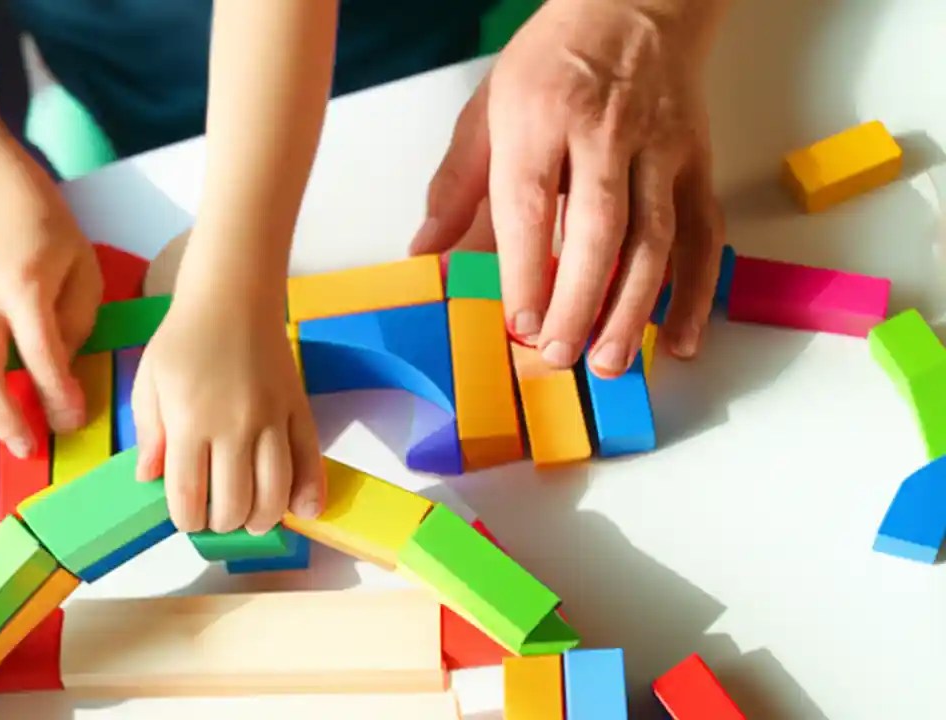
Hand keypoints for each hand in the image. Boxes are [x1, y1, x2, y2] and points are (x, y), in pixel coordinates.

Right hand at [0, 194, 102, 456]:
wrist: (11, 205)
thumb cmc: (55, 244)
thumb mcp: (84, 278)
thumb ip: (71, 328)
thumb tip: (51, 379)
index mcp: (26, 286)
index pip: (40, 351)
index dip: (56, 392)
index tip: (70, 419)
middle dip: (2, 412)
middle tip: (25, 447)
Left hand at [131, 287, 323, 534]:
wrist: (233, 296)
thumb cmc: (183, 338)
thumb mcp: (149, 382)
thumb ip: (149, 434)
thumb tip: (148, 479)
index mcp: (190, 420)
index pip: (189, 494)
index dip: (187, 519)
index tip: (186, 518)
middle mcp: (234, 425)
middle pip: (235, 502)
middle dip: (223, 523)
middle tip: (216, 517)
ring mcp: (271, 419)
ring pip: (274, 491)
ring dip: (262, 518)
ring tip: (251, 520)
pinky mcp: (298, 409)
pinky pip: (309, 460)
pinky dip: (308, 493)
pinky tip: (300, 511)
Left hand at [413, 0, 728, 376]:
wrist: (636, 5)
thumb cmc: (553, 62)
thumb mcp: (489, 109)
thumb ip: (457, 185)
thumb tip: (426, 252)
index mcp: (541, 118)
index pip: (531, 203)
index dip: (525, 269)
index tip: (519, 322)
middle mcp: (605, 134)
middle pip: (598, 228)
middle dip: (579, 300)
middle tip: (559, 355)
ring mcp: (659, 150)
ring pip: (655, 238)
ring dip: (632, 308)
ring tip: (608, 362)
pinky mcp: (696, 164)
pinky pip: (703, 235)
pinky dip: (696, 291)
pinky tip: (676, 339)